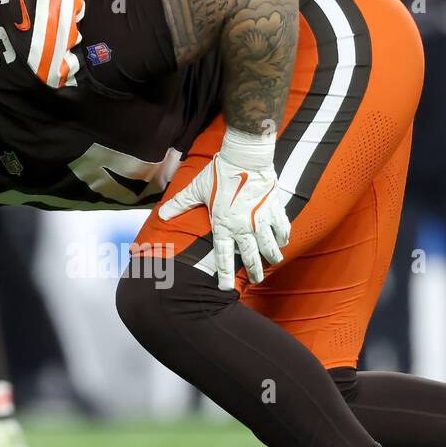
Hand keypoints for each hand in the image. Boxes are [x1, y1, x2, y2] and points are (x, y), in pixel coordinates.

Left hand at [158, 130, 290, 289]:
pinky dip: (284, 237)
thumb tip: (162, 214)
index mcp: (224, 225)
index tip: (225, 289)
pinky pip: (283, 229)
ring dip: (272, 256)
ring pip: (271, 247)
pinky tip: (283, 241)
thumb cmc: (219, 173)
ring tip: (273, 261)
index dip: (224, 275)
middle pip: (252, 258)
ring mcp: (262, 219)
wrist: (245, 157)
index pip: (223, 257)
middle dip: (255, 272)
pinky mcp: (275, 209)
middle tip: (256, 281)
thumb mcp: (196, 189)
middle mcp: (244, 227)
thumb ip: (180, 204)